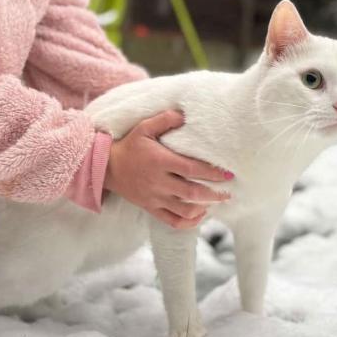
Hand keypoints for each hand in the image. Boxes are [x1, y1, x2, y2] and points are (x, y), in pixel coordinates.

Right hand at [103, 110, 232, 228]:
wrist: (107, 167)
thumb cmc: (130, 146)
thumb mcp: (144, 127)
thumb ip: (165, 120)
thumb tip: (184, 115)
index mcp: (160, 161)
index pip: (192, 169)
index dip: (212, 173)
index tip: (228, 173)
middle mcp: (159, 182)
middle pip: (192, 192)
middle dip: (214, 193)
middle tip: (229, 191)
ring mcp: (155, 198)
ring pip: (185, 210)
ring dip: (204, 208)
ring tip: (216, 202)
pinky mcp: (151, 208)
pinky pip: (172, 221)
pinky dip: (189, 222)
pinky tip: (199, 214)